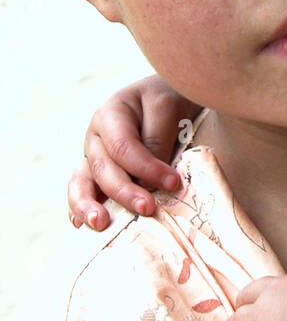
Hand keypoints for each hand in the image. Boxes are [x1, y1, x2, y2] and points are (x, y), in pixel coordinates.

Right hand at [68, 76, 201, 230]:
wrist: (169, 96)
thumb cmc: (169, 99)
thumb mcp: (167, 107)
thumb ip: (156, 139)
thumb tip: (146, 180)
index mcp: (110, 114)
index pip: (123, 147)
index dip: (146, 168)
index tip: (173, 183)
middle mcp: (96, 137)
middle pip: (103, 169)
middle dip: (124, 192)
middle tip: (148, 209)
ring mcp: (93, 157)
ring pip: (82, 182)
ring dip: (89, 205)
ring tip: (100, 224)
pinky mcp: (98, 174)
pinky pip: (83, 191)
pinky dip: (80, 207)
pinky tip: (81, 224)